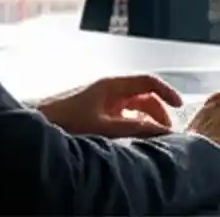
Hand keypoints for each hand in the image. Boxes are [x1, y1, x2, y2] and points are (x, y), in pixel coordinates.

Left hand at [36, 74, 182, 137]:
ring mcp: (105, 100)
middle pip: (144, 96)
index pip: (148, 81)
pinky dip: (135, 124)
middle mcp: (111, 89)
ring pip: (136, 107)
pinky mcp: (99, 112)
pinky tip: (136, 136)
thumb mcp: (104, 126)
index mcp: (113, 85)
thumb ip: (133, 129)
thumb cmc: (67, 119)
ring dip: (147, 120)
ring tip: (154, 136)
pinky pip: (125, 115)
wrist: (40, 123)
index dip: (166, 91)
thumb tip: (160, 131)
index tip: (179, 106)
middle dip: (159, 112)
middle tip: (166, 132)